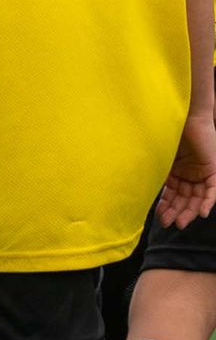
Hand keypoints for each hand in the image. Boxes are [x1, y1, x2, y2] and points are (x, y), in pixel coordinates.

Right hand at [158, 112, 215, 229]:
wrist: (181, 116)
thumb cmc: (164, 133)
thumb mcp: (157, 159)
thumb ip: (152, 173)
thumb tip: (131, 190)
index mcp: (176, 172)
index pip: (173, 195)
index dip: (166, 207)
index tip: (159, 218)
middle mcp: (190, 175)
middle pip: (185, 199)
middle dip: (177, 213)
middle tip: (169, 223)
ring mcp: (202, 173)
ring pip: (198, 198)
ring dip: (190, 212)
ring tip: (180, 222)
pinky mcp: (213, 170)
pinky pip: (213, 191)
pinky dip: (208, 203)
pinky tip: (201, 213)